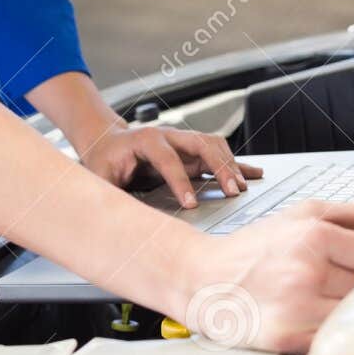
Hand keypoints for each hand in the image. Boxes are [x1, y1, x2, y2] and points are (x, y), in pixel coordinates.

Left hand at [79, 125, 264, 205]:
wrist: (107, 140)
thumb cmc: (104, 159)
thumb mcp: (99, 176)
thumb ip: (109, 192)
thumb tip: (119, 217)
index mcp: (145, 140)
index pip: (167, 159)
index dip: (180, 182)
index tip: (191, 204)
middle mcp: (168, 136)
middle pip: (200, 144)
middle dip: (219, 166)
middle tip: (232, 191)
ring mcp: (182, 142)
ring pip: (213, 145)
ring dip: (231, 164)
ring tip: (243, 187)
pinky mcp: (191, 152)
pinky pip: (218, 154)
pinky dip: (236, 163)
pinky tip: (253, 174)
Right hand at [176, 200, 353, 354]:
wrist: (203, 279)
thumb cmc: (253, 248)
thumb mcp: (302, 214)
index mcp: (312, 236)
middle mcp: (307, 272)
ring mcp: (299, 308)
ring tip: (339, 300)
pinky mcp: (290, 338)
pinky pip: (336, 337)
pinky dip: (337, 331)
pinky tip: (323, 318)